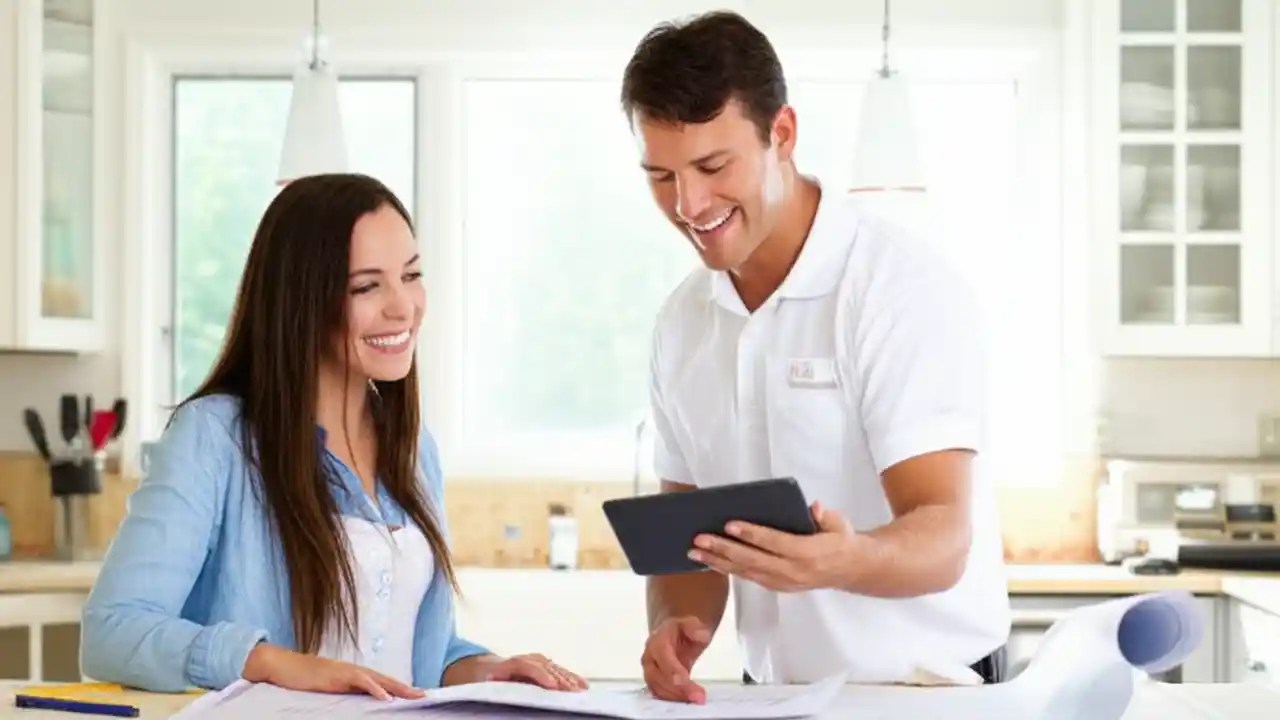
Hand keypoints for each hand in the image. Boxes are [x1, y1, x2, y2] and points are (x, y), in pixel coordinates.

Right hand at [242, 643, 422, 699]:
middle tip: (425, 695)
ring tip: (414, 695)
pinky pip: (360, 681)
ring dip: (397, 687)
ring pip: (378, 678)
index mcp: (352, 675)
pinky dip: (375, 688)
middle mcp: (353, 670)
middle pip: (385, 678)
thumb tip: (354, 704)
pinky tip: (386, 697)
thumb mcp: (325, 689)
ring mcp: (346, 671)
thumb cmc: (301, 679)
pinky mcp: (337, 675)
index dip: (398, 687)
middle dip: (405, 687)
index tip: (415, 695)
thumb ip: (341, 693)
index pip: (380, 681)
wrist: (282, 666)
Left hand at [464, 653, 587, 690]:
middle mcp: (523, 660)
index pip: (526, 666)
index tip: (552, 686)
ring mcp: (533, 661)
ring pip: (554, 668)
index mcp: (506, 664)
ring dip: (568, 678)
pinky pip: (557, 670)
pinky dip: (570, 677)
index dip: (541, 675)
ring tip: (581, 690)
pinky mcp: (540, 666)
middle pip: (545, 667)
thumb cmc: (479, 681)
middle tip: (574, 692)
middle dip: (561, 679)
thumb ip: (494, 687)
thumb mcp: (482, 685)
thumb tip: (499, 691)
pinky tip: (582, 685)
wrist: (478, 668)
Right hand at [641, 616, 711, 703]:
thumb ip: (695, 628)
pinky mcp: (654, 684)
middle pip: (658, 677)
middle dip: (677, 689)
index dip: (673, 669)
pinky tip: (688, 701)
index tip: (686, 679)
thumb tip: (701, 635)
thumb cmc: (680, 631)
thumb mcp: (691, 623)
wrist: (671, 635)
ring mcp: (650, 673)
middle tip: (697, 696)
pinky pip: (660, 695)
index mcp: (657, 642)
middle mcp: (649, 658)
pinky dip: (673, 701)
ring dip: (677, 697)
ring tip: (696, 699)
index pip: (662, 657)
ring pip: (658, 689)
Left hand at [688, 502, 861, 592]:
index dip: (752, 534)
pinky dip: (729, 570)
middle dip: (723, 550)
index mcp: (808, 553)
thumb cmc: (841, 539)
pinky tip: (711, 562)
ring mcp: (785, 583)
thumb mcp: (839, 523)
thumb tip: (813, 507)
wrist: (852, 569)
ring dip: (718, 563)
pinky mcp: (779, 587)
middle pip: (753, 561)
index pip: (775, 543)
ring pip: (747, 573)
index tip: (729, 524)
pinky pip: (750, 578)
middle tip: (698, 540)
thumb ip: (824, 516)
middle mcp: (794, 572)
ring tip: (694, 553)